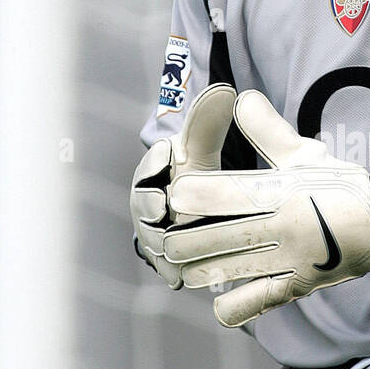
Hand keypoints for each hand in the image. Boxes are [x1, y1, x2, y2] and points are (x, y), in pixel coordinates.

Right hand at [129, 84, 235, 287]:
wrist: (204, 214)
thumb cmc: (199, 173)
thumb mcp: (204, 148)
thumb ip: (208, 123)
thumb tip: (226, 90)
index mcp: (153, 173)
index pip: (150, 165)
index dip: (157, 160)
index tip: (169, 152)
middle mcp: (147, 205)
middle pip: (143, 205)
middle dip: (150, 203)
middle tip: (163, 201)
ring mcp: (154, 235)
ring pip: (152, 240)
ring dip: (160, 241)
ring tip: (171, 241)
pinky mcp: (167, 263)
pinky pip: (166, 269)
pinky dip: (172, 272)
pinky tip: (180, 278)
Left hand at [161, 89, 369, 325]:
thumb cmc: (338, 181)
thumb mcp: (306, 153)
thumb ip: (269, 130)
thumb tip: (240, 98)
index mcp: (288, 192)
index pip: (238, 193)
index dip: (204, 194)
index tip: (177, 194)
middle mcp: (289, 227)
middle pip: (229, 236)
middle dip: (192, 241)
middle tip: (165, 244)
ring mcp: (295, 260)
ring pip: (239, 270)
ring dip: (205, 272)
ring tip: (182, 269)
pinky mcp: (302, 285)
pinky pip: (263, 300)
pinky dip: (238, 307)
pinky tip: (219, 304)